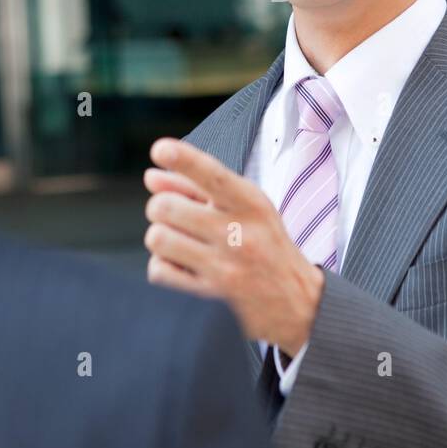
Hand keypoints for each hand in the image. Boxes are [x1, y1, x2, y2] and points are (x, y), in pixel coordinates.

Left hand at [144, 137, 324, 356]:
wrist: (295, 298)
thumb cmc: (263, 241)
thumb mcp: (243, 205)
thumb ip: (197, 186)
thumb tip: (151, 177)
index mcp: (250, 202)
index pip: (212, 175)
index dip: (183, 159)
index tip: (160, 149)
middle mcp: (239, 233)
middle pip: (165, 207)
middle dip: (160, 206)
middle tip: (174, 214)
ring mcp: (224, 266)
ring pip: (158, 238)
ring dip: (160, 236)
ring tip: (178, 239)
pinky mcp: (210, 294)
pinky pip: (159, 271)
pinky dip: (162, 265)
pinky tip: (181, 263)